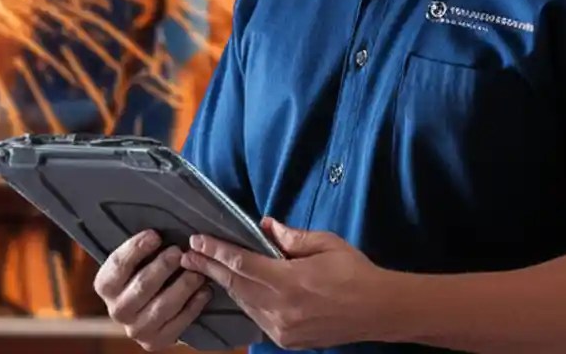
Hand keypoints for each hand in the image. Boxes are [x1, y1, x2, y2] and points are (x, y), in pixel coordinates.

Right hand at [93, 230, 213, 350]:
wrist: (146, 312)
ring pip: (161, 307)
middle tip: (179, 252)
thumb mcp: (135, 262)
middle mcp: (116, 310)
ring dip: (182, 287)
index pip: (118, 264)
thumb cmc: (143, 274)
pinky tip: (205, 291)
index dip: (136, 249)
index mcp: (105, 285)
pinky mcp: (155, 342)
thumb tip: (160, 230)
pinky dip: (193, 306)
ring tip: (197, 272)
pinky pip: (177, 324)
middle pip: (141, 286)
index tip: (155, 235)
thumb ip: (141, 250)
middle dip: (163, 267)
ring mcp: (136, 329)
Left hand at [180, 217, 383, 349]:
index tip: (196, 241)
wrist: (379, 311)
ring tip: (205, 269)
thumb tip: (265, 226)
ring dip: (224, 284)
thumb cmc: (355, 272)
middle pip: (235, 285)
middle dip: (210, 268)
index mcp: (288, 282)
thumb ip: (291, 237)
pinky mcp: (287, 340)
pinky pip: (257, 317)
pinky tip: (235, 289)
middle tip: (187, 255)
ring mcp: (282, 329)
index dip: (216, 252)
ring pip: (244, 303)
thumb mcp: (324, 244)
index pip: (241, 264)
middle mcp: (280, 309)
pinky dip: (245, 301)